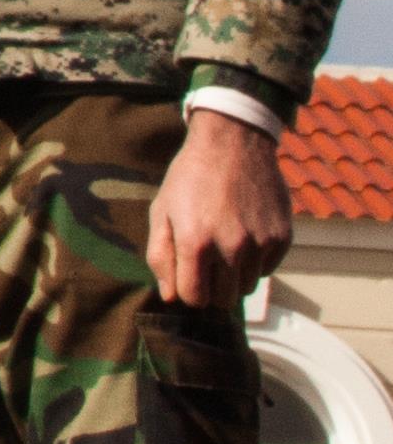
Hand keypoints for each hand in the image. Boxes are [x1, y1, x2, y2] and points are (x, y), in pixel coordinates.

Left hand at [153, 112, 294, 306]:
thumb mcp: (161, 210)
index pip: (194, 298)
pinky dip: (255, 260)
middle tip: (205, 260)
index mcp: (195, 241)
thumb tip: (170, 296)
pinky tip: (244, 232)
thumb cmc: (190, 178)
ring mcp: (260, 243)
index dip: (187, 291)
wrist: (233, 144)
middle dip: (211, 287)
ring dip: (233, 275)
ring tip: (223, 243)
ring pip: (247, 288)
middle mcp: (231, 246)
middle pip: (224, 299)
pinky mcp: (282, 238)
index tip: (186, 276)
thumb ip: (161, 256)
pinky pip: (266, 269)